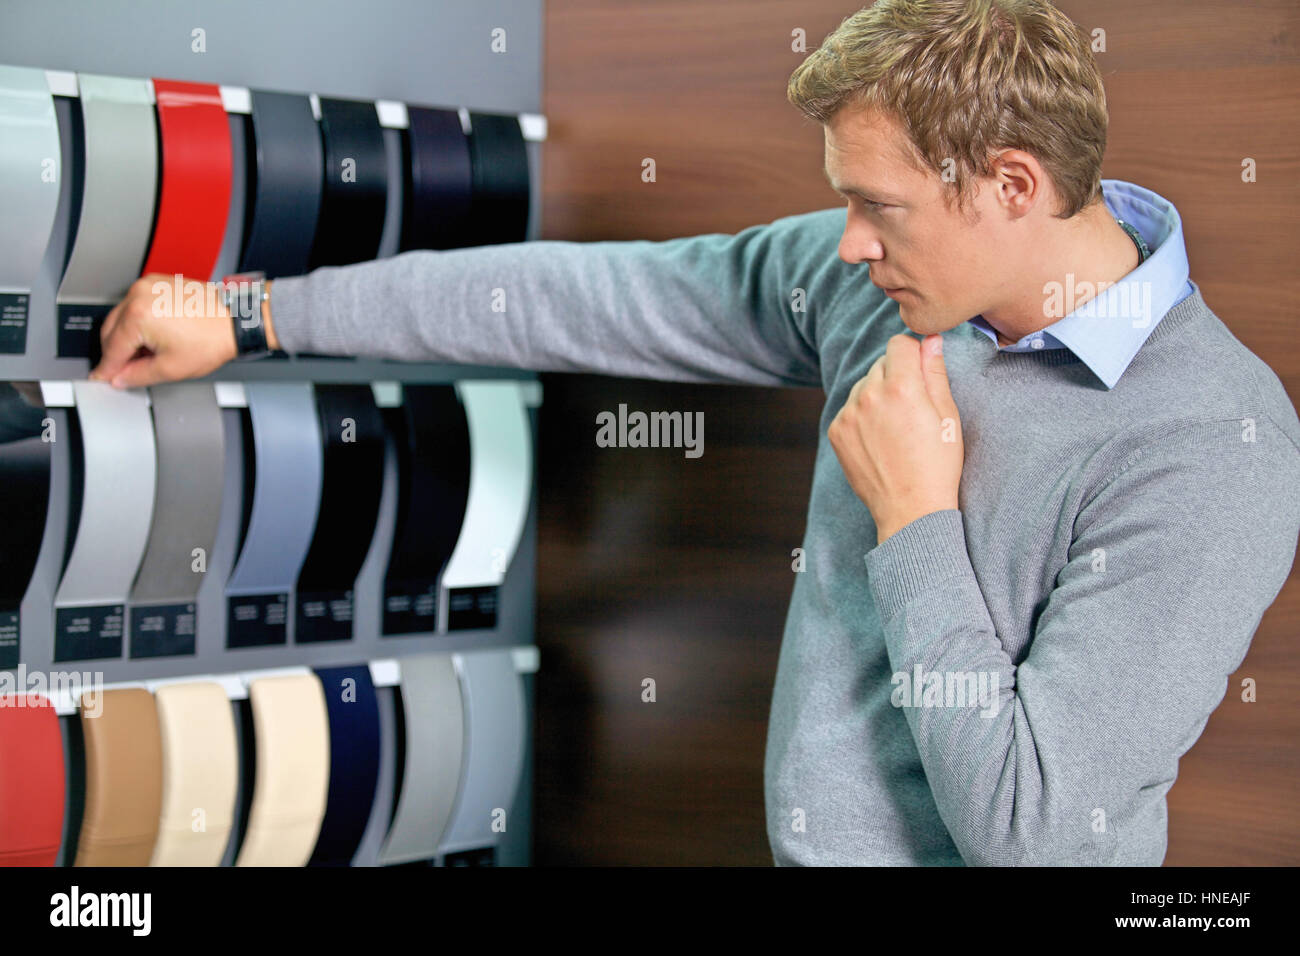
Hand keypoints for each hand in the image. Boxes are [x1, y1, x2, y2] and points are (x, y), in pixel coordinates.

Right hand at [88, 274, 238, 387]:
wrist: (237, 318)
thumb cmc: (213, 338)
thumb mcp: (172, 368)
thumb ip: (138, 375)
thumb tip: (120, 378)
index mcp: (138, 316)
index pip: (112, 349)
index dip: (107, 368)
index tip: (101, 377)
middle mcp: (139, 295)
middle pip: (111, 330)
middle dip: (117, 352)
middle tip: (126, 370)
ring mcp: (148, 285)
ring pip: (122, 317)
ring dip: (127, 337)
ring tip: (148, 353)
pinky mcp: (157, 283)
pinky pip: (136, 305)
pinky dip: (138, 321)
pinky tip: (155, 336)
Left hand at [828, 333, 963, 542]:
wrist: (910, 510)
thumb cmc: (937, 465)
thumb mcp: (948, 416)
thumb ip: (935, 373)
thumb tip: (930, 339)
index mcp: (901, 387)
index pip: (899, 343)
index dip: (913, 353)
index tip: (921, 371)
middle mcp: (869, 396)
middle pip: (881, 363)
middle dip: (896, 375)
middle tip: (912, 408)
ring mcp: (848, 414)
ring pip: (863, 385)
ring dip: (877, 394)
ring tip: (896, 427)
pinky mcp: (837, 431)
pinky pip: (850, 408)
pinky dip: (862, 415)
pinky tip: (880, 439)